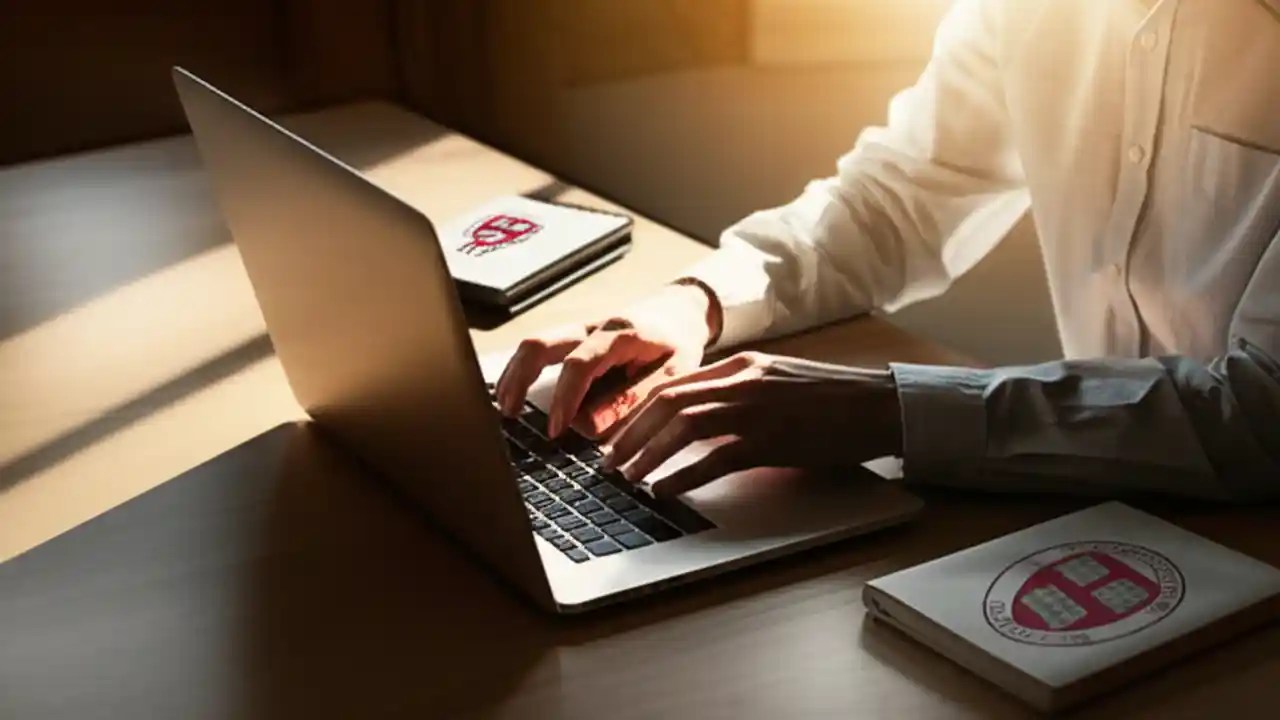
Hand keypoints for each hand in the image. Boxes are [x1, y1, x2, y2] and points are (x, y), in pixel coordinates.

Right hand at [494, 282, 721, 437]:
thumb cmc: (679, 345)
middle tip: (509, 414)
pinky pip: (541, 349)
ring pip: (535, 343)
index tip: (555, 431)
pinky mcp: (574, 337)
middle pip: (542, 343)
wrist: (681, 310)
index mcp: (620, 334)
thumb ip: (635, 399)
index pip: (580, 365)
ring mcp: (580, 329)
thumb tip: (591, 425)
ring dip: (514, 374)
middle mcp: (593, 326)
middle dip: (520, 378)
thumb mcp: (673, 375)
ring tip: (504, 408)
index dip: (564, 399)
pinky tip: (512, 393)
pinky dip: (522, 370)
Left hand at [602, 352, 902, 497]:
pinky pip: (714, 458)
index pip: (673, 383)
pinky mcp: (772, 440)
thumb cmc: (832, 399)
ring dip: (647, 454)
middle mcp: (742, 381)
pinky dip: (682, 475)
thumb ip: (740, 392)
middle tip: (609, 461)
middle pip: (667, 402)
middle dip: (630, 433)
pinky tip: (664, 491)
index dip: (638, 411)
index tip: (618, 435)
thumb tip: (699, 418)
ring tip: (628, 478)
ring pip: (683, 427)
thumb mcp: (778, 381)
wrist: (878, 405)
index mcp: (741, 366)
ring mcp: (756, 409)